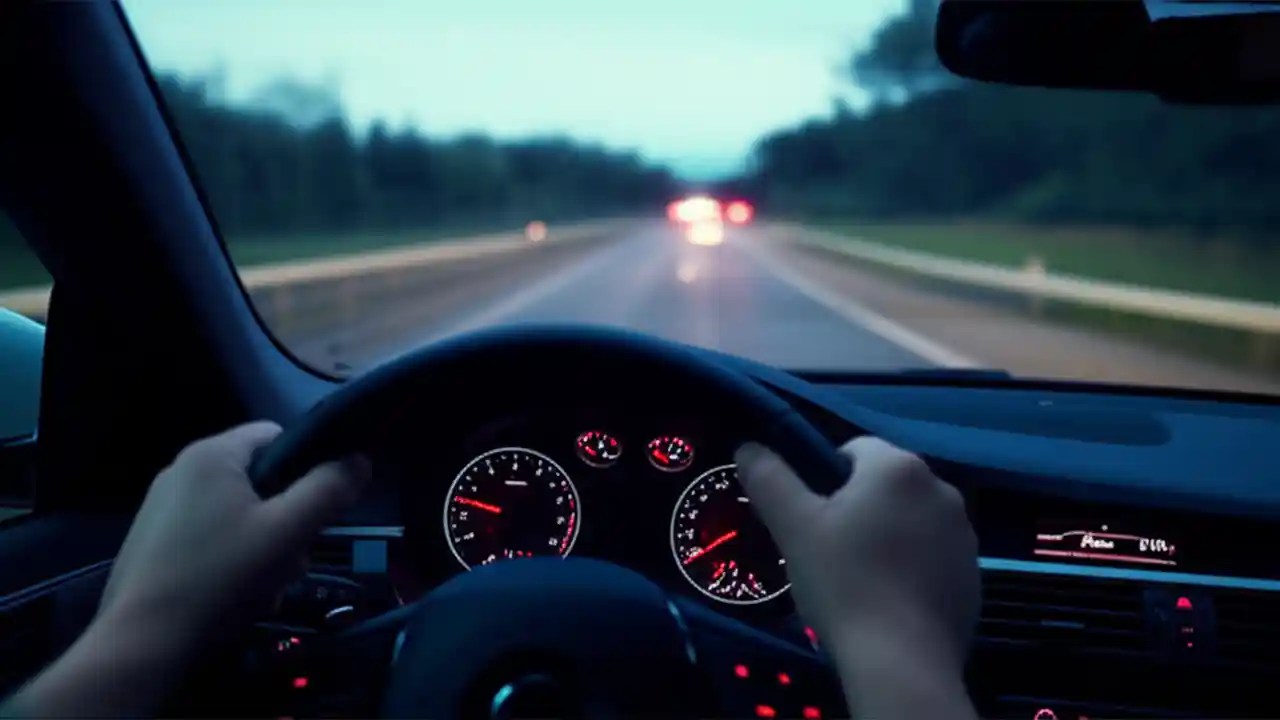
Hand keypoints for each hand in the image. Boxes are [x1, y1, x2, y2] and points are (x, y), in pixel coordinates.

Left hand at [6, 422, 369, 717]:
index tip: (316, 511)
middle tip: (291, 560)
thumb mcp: (288, 532)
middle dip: (285, 520)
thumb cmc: (219, 577)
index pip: (276, 435)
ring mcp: (161, 509)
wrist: (142, 644)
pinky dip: (231, 561)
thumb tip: (359, 460)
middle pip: (259, 481)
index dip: (307, 467)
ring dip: (263, 547)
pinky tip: (234, 596)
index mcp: (211, 454)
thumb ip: (328, 491)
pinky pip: (210, 538)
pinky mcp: (152, 544)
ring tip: (264, 587)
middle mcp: (180, 471)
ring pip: (238, 515)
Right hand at [736, 437, 977, 715]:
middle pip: (885, 485)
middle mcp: (941, 489)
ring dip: (889, 535)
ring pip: (911, 520)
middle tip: (831, 551)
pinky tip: (891, 600)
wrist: (900, 661)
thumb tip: (748, 447)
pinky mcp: (974, 574)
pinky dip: (913, 567)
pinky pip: (934, 556)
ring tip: (861, 579)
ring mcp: (965, 534)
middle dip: (859, 508)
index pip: (853, 450)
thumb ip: (769, 478)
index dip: (825, 480)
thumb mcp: (793, 527)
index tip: (812, 519)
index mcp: (898, 467)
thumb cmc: (843, 582)